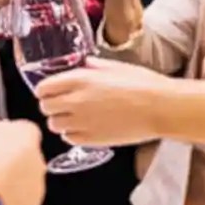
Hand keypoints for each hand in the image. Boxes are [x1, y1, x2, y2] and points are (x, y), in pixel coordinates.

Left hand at [35, 57, 174, 145]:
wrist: (160, 108)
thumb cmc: (143, 84)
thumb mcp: (116, 67)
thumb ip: (95, 66)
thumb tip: (86, 64)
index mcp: (80, 80)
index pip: (44, 88)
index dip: (44, 89)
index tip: (49, 90)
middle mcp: (76, 101)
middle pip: (45, 107)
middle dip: (50, 105)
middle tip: (60, 104)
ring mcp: (83, 122)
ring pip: (54, 125)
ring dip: (60, 120)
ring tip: (73, 117)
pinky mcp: (92, 139)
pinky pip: (69, 139)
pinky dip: (72, 134)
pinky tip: (84, 128)